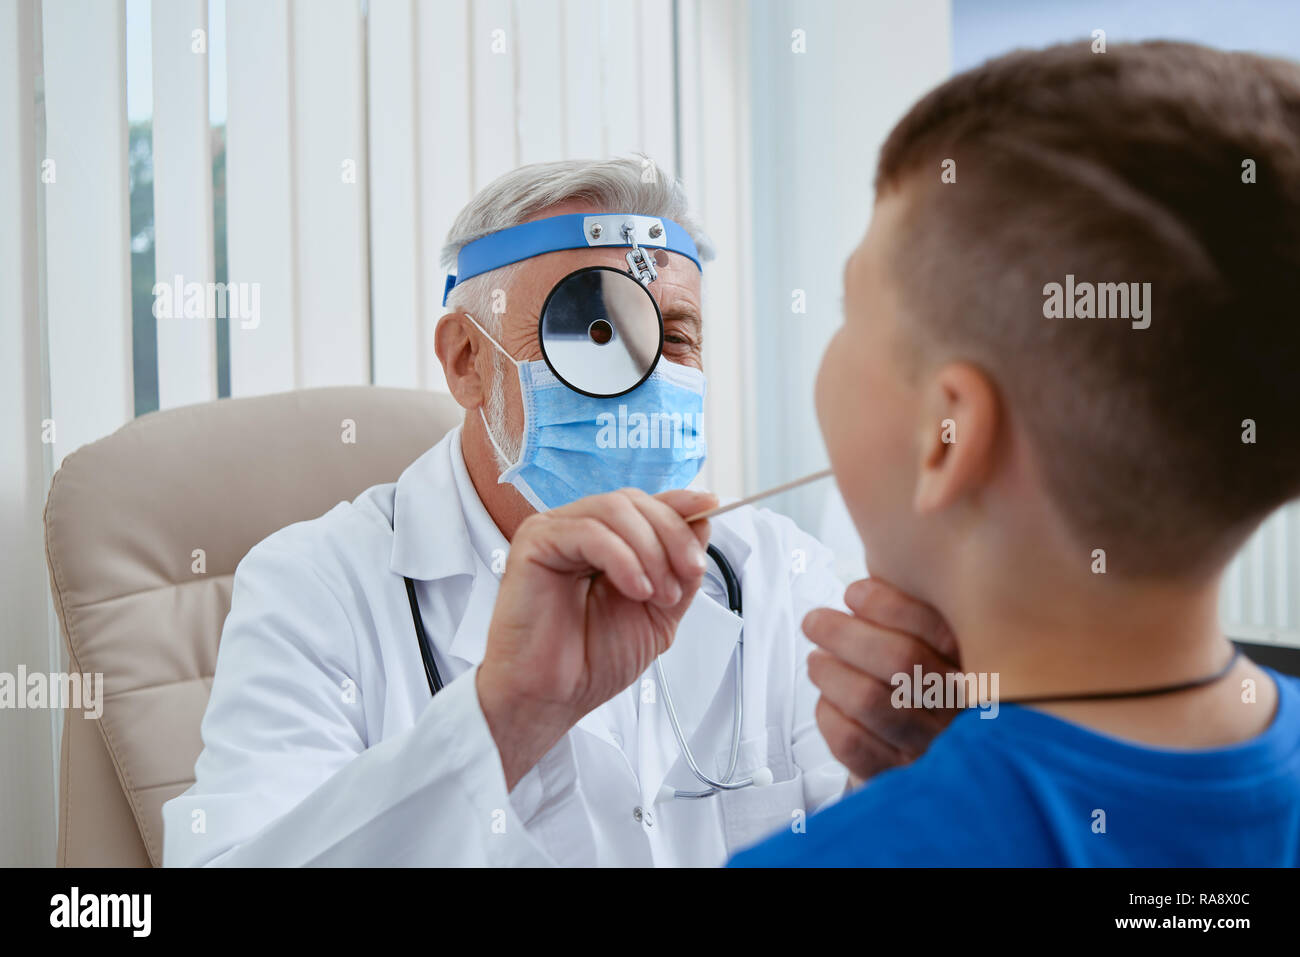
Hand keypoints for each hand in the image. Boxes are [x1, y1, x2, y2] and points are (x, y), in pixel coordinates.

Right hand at [477, 487, 716, 789]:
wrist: (552, 696)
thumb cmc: (592, 660)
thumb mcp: (658, 614)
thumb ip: (680, 571)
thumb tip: (702, 522)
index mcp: (608, 543)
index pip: (646, 505)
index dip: (679, 503)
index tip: (710, 506)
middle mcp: (580, 530)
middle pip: (634, 502)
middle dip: (672, 535)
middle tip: (688, 575)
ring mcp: (556, 532)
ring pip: (615, 510)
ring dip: (651, 550)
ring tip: (657, 594)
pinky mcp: (535, 542)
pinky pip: (589, 532)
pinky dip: (623, 558)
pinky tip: (635, 589)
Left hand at [803, 578, 959, 787]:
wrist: (949, 772)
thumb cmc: (934, 698)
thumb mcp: (946, 655)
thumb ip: (919, 623)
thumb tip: (863, 591)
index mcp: (980, 668)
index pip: (936, 628)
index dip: (886, 604)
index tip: (855, 593)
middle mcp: (964, 710)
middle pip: (899, 659)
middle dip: (844, 633)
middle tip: (816, 621)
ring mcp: (935, 748)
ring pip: (870, 699)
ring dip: (831, 672)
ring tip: (817, 661)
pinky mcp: (902, 777)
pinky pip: (852, 742)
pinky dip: (828, 715)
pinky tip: (826, 702)